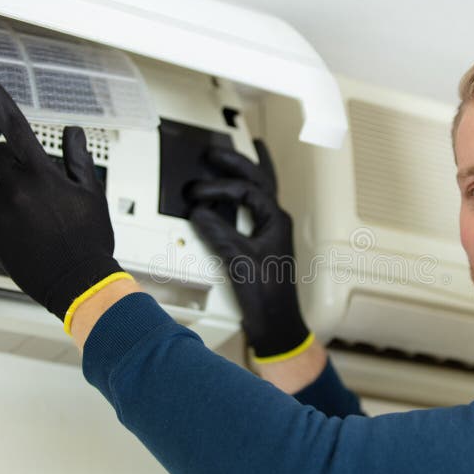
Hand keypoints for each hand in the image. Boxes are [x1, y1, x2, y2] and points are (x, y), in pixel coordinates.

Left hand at [0, 79, 123, 319]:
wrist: (77, 280)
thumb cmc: (89, 241)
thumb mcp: (93, 195)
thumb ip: (78, 160)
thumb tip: (73, 134)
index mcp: (40, 175)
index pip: (15, 128)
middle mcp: (13, 188)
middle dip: (8, 151)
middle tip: (25, 163)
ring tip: (14, 181)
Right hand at [188, 141, 310, 361]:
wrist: (276, 324)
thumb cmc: (266, 297)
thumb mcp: (238, 260)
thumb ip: (218, 232)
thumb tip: (200, 213)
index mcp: (275, 220)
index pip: (246, 190)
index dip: (220, 187)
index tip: (197, 194)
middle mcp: (275, 222)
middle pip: (259, 180)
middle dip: (238, 162)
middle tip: (215, 149)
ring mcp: (271, 231)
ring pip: (260, 190)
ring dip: (247, 171)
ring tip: (236, 153)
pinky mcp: (262, 242)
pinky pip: (254, 207)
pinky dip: (244, 193)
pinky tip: (236, 192)